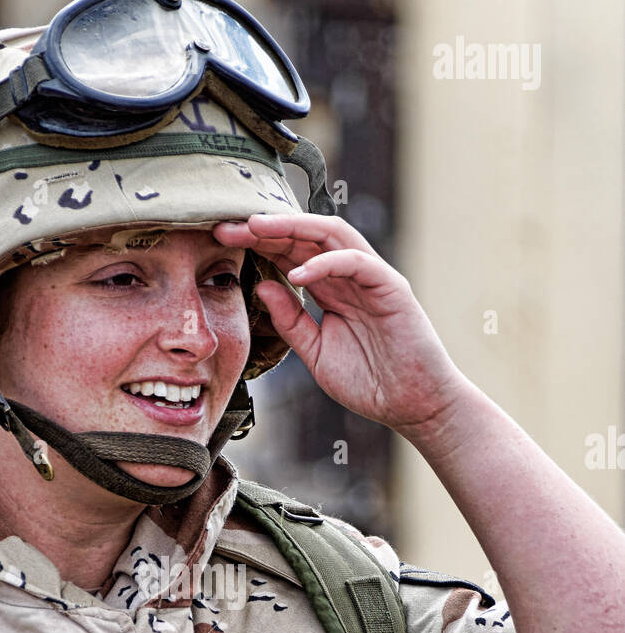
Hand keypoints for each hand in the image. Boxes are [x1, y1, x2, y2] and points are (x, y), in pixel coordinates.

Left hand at [214, 214, 463, 436]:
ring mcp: (371, 278)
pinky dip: (326, 263)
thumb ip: (290, 321)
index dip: (256, 244)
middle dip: (265, 228)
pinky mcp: (391, 287)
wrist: (412, 405)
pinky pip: (356, 263)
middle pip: (305, 236)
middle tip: (227, 227)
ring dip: (292, 229)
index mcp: (329, 289)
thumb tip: (261, 286)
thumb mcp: (315, 352)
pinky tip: (298, 274)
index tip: (220, 241)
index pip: (289, 254)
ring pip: (331, 235)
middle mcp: (349, 275)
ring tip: (257, 229)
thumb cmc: (369, 381)